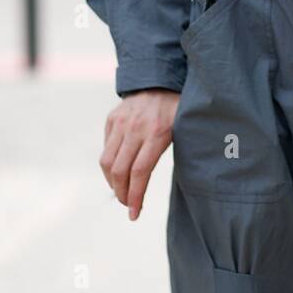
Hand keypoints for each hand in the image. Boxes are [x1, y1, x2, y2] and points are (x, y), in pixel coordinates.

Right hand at [99, 89, 179, 220]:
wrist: (160, 77)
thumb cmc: (178, 108)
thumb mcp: (186, 127)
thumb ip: (183, 149)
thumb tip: (187, 181)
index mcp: (157, 132)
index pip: (140, 172)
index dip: (135, 197)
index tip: (134, 214)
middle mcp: (135, 128)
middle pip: (120, 171)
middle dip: (122, 195)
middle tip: (128, 205)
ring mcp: (121, 122)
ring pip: (107, 162)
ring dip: (112, 183)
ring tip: (121, 192)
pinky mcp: (112, 119)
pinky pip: (106, 148)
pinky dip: (110, 165)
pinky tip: (119, 172)